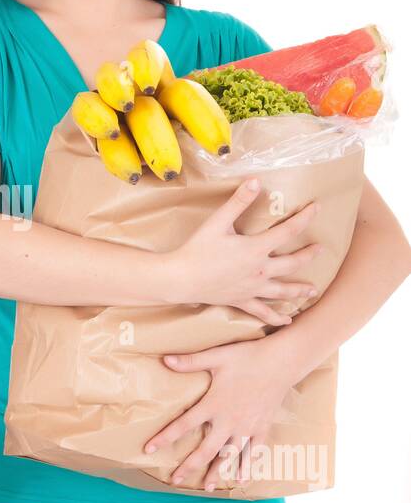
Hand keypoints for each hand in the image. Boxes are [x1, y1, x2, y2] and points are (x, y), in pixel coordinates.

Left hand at [142, 336, 297, 490]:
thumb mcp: (216, 356)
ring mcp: (247, 427)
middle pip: (206, 450)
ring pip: (230, 456)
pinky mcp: (262, 427)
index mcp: (214, 404)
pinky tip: (242, 478)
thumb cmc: (248, 357)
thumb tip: (164, 360)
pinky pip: (254, 451)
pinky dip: (248, 465)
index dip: (165, 437)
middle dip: (189, 466)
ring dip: (217, 472)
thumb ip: (190, 362)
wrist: (282, 362)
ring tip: (207, 488)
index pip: (184, 424)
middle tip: (175, 480)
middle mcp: (229, 421)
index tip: (149, 449)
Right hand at [168, 178, 321, 325]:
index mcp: (256, 248)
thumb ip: (239, 201)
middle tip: (320, 249)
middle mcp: (260, 270)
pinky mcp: (242, 300)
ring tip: (313, 290)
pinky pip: (263, 311)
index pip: (288, 231)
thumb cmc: (198, 249)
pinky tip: (287, 321)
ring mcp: (253, 288)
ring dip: (300, 290)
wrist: (182, 279)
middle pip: (293, 263)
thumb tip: (256, 181)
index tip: (316, 208)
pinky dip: (276, 317)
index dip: (305, 218)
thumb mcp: (218, 221)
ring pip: (283, 290)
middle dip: (308, 255)